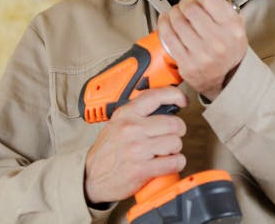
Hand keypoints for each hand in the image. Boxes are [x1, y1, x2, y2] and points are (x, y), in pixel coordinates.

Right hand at [83, 87, 187, 204]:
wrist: (91, 178)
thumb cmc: (107, 151)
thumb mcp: (117, 124)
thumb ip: (138, 114)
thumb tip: (167, 106)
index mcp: (126, 114)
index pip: (156, 96)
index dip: (176, 95)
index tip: (183, 101)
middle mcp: (131, 129)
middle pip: (174, 123)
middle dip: (176, 132)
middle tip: (169, 138)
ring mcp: (137, 149)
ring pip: (176, 143)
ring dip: (175, 150)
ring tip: (163, 153)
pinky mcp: (142, 169)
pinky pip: (174, 162)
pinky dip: (176, 164)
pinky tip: (166, 164)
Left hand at [157, 0, 247, 100]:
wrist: (227, 77)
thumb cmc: (229, 44)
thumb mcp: (234, 20)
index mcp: (233, 27)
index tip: (199, 0)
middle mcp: (219, 41)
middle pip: (190, 8)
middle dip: (185, 3)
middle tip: (186, 7)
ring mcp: (202, 54)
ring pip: (177, 20)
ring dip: (173, 13)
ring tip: (177, 14)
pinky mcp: (187, 63)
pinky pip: (168, 36)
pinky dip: (164, 24)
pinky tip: (167, 21)